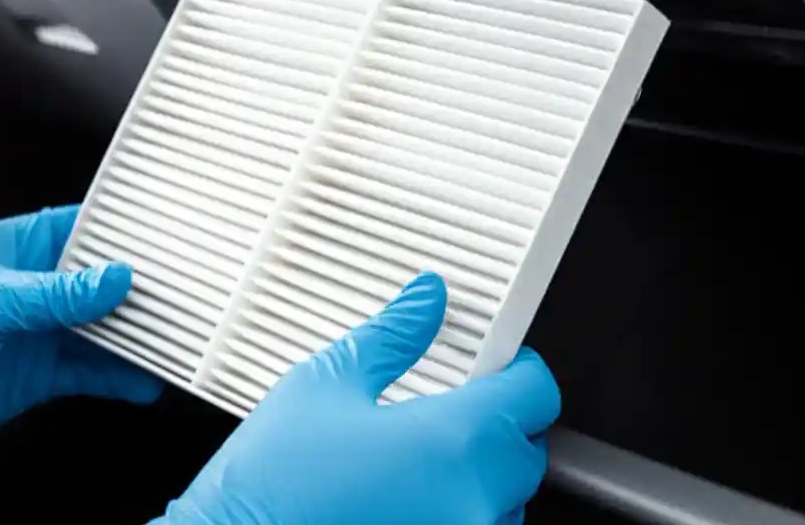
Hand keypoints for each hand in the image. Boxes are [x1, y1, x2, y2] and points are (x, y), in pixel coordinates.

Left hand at [0, 205, 161, 489]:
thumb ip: (58, 294)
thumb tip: (114, 278)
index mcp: (12, 248)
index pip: (78, 229)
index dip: (119, 233)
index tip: (160, 238)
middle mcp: (26, 288)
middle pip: (95, 283)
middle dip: (135, 289)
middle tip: (179, 295)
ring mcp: (30, 333)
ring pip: (96, 329)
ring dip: (131, 337)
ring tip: (172, 340)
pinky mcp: (31, 374)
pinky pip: (85, 371)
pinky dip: (116, 377)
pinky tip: (143, 381)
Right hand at [155, 273, 560, 524]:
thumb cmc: (269, 484)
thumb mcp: (326, 382)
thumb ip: (393, 335)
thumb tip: (426, 300)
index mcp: (455, 442)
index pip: (536, 394)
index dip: (518, 369)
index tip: (499, 362)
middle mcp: (472, 502)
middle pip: (527, 451)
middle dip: (495, 422)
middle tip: (446, 406)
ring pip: (504, 500)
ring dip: (478, 474)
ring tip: (415, 459)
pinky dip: (454, 510)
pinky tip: (405, 493)